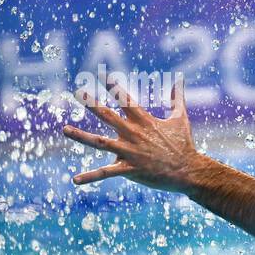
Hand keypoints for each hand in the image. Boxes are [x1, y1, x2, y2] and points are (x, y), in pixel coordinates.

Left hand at [63, 75, 205, 192]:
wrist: (189, 171)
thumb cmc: (185, 144)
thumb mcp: (181, 119)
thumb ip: (177, 99)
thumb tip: (180, 80)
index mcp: (144, 121)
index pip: (126, 99)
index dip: (114, 86)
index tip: (101, 74)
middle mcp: (133, 134)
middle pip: (108, 116)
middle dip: (92, 103)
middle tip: (78, 92)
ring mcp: (130, 152)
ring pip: (100, 142)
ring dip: (81, 136)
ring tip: (64, 129)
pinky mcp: (130, 169)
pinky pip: (106, 173)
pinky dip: (90, 176)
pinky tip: (75, 180)